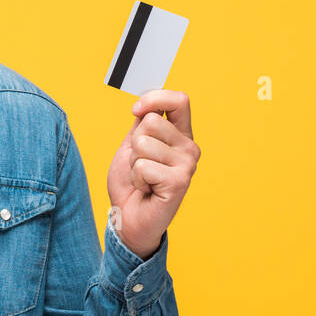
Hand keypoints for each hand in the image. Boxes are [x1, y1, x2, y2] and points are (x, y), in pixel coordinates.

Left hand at [105, 89, 200, 259]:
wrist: (127, 217)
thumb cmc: (131, 183)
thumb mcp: (133, 146)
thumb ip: (142, 124)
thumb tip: (146, 103)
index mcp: (180, 135)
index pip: (179, 100)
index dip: (154, 98)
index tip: (135, 111)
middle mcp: (189, 147)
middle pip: (152, 121)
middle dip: (134, 144)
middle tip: (140, 165)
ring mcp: (187, 165)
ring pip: (143, 143)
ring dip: (133, 163)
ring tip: (143, 178)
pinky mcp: (180, 181)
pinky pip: (142, 166)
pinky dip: (136, 178)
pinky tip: (146, 189)